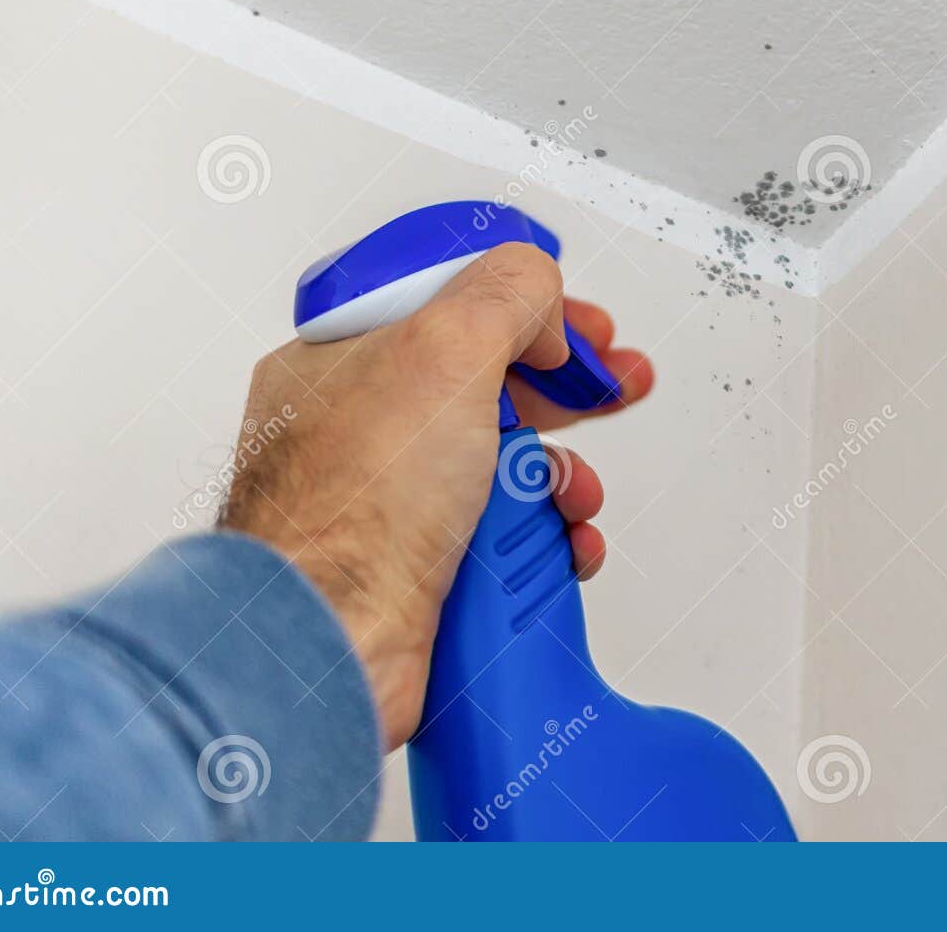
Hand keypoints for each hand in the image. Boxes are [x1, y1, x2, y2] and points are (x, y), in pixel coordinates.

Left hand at [218, 243, 653, 751]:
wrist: (331, 651)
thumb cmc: (351, 516)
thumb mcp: (442, 355)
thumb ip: (502, 295)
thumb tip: (538, 299)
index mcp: (342, 361)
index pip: (443, 302)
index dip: (520, 303)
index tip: (573, 321)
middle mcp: (361, 430)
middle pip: (488, 380)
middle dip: (565, 385)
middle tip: (616, 384)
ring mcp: (392, 503)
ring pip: (505, 464)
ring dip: (562, 475)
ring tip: (573, 492)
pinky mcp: (422, 567)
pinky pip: (506, 535)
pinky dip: (548, 538)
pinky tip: (564, 542)